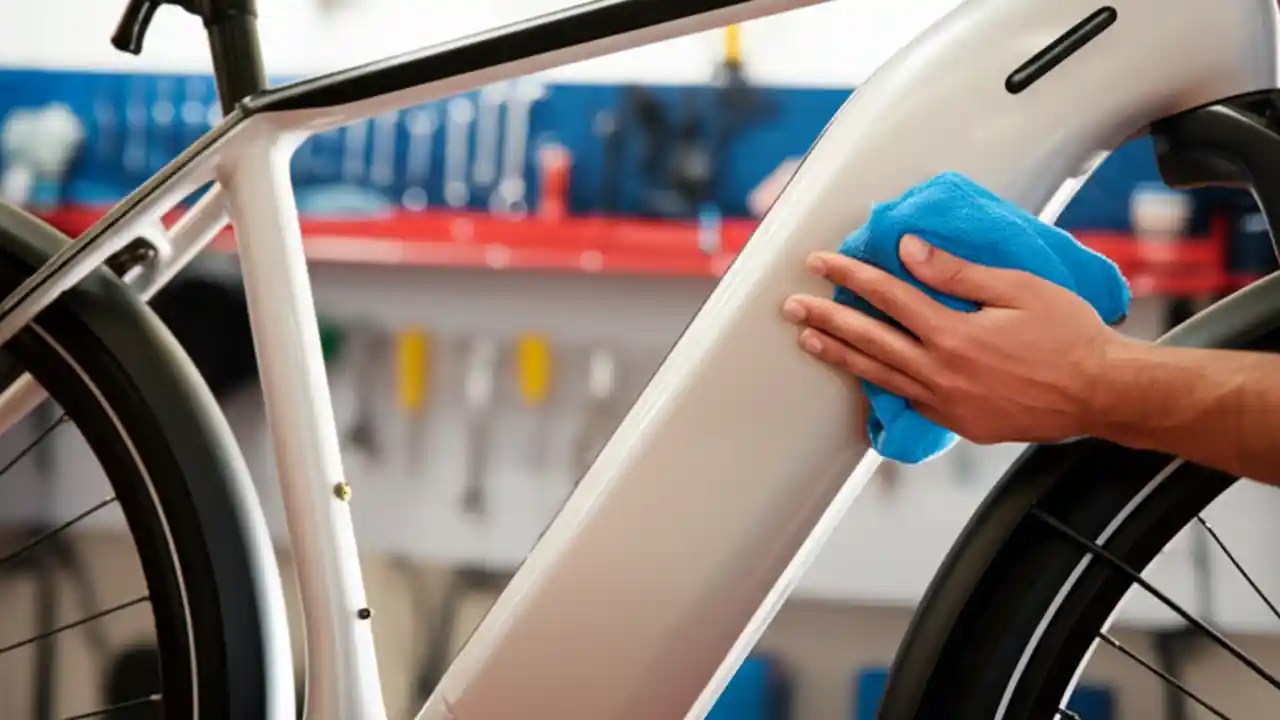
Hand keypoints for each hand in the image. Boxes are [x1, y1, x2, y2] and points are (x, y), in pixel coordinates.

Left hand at [782, 234, 1128, 443]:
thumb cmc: (1069, 335)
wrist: (1102, 394)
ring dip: (840, 354)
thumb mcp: (1019, 290)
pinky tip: (860, 373)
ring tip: (808, 339)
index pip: (887, 296)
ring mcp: (946, 402)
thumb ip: (958, 273)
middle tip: (792, 306)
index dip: (850, 275)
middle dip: (826, 318)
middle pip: (869, 339)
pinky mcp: (957, 422)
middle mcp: (941, 372)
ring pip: (879, 374)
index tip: (821, 262)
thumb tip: (909, 250)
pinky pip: (905, 399)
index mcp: (954, 334)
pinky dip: (876, 384)